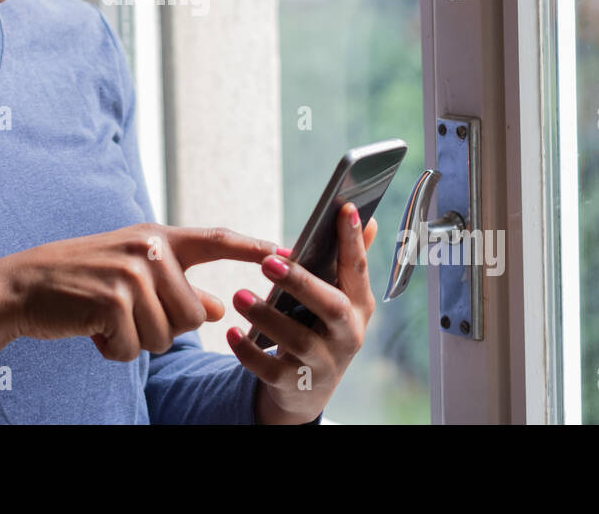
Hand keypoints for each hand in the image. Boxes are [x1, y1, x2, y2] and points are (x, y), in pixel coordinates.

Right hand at [0, 223, 278, 360]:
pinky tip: (90, 328)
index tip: (287, 251)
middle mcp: (150, 250)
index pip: (217, 239)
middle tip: (122, 314)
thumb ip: (175, 288)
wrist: (21, 286)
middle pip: (192, 316)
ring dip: (133, 341)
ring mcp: (132, 273)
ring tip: (103, 317)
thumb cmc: (78, 282)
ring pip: (165, 337)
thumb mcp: (131, 276)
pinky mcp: (113, 300)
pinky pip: (132, 349)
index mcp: (158, 238)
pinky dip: (110, 350)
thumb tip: (216, 309)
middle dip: (161, 329)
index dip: (253, 247)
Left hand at [226, 202, 377, 423]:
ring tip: (239, 296)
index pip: (357, 269)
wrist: (308, 390)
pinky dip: (248, 352)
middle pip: (331, 307)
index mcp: (359, 306)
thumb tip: (367, 218)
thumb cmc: (321, 327)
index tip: (345, 208)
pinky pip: (269, 369)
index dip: (353, 241)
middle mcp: (348, 335)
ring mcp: (323, 363)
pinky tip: (231, 333)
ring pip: (297, 339)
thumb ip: (348, 261)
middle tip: (268, 261)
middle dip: (301, 283)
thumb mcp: (339, 299)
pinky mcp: (295, 384)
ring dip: (266, 316)